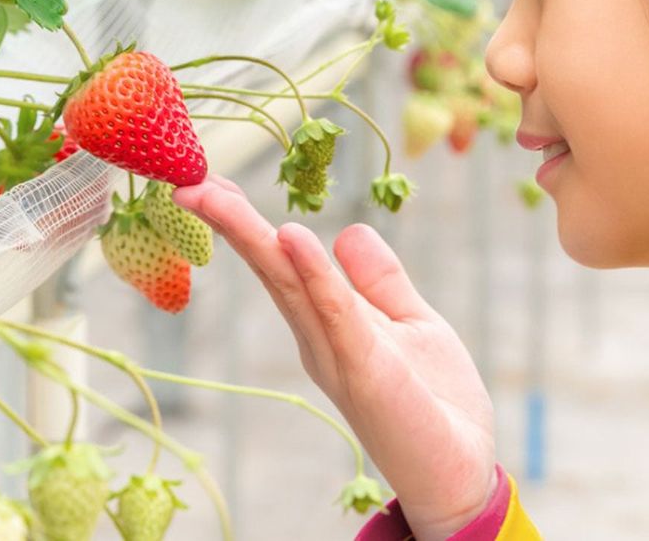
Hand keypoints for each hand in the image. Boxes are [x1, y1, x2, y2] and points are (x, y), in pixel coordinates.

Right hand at [173, 175, 497, 540]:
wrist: (462, 468)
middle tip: (187, 180)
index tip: (211, 180)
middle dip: (231, 222)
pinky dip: (313, 274)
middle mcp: (319, 337)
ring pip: (288, 284)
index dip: (249, 221)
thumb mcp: (411, 322)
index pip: (283, 263)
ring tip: (211, 194)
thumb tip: (346, 230)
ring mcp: (337, 354)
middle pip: (271, 268)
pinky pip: (335, 314)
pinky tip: (291, 237)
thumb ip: (379, 281)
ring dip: (251, 236)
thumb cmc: (434, 401)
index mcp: (327, 323)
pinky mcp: (366, 370)